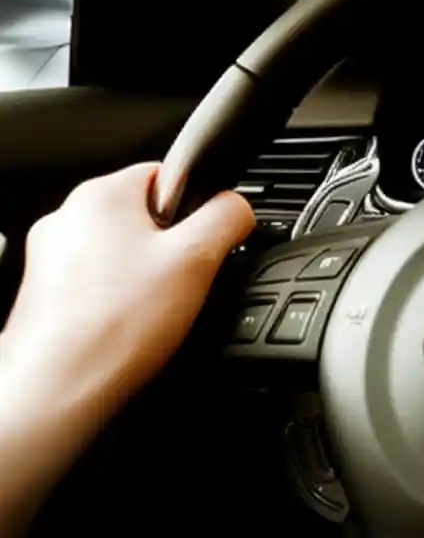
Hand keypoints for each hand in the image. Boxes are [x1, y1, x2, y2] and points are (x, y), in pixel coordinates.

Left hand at [1, 163, 253, 408]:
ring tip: (151, 311)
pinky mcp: (47, 292)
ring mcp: (51, 256)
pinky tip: (126, 326)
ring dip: (144, 276)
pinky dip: (118, 300)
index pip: (167, 174)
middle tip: (182, 283)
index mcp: (101, 195)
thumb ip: (227, 217)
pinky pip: (99, 282)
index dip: (196, 208)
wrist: (57, 387)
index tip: (204, 244)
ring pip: (121, 252)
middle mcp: (67, 218)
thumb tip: (236, 206)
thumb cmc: (115, 325)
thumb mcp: (198, 259)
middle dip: (170, 248)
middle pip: (144, 216)